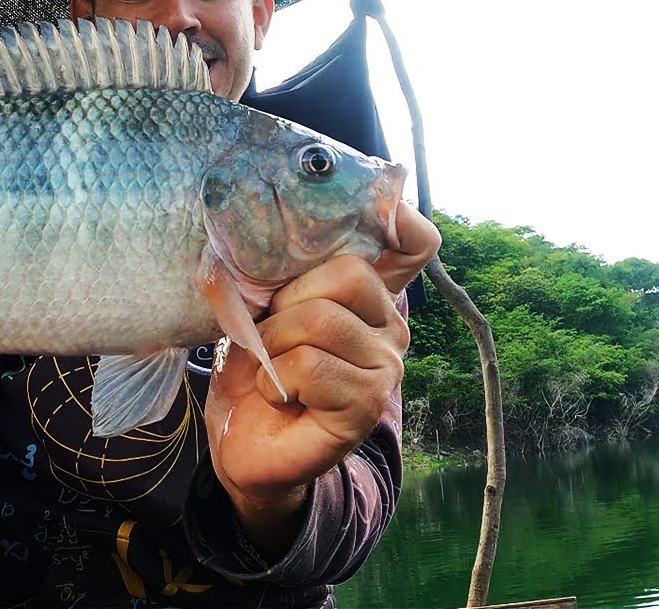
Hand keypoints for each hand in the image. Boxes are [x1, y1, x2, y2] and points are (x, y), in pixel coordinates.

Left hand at [204, 203, 439, 556]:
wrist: (244, 444)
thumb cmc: (256, 369)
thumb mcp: (259, 309)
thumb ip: (276, 274)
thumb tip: (257, 236)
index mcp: (368, 294)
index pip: (414, 243)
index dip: (400, 220)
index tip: (371, 215)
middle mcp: (388, 325)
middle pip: (347, 274)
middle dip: (287, 301)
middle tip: (272, 333)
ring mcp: (384, 366)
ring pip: (321, 321)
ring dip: (273, 345)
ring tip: (271, 368)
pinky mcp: (367, 403)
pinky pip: (312, 366)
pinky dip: (276, 381)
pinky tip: (281, 397)